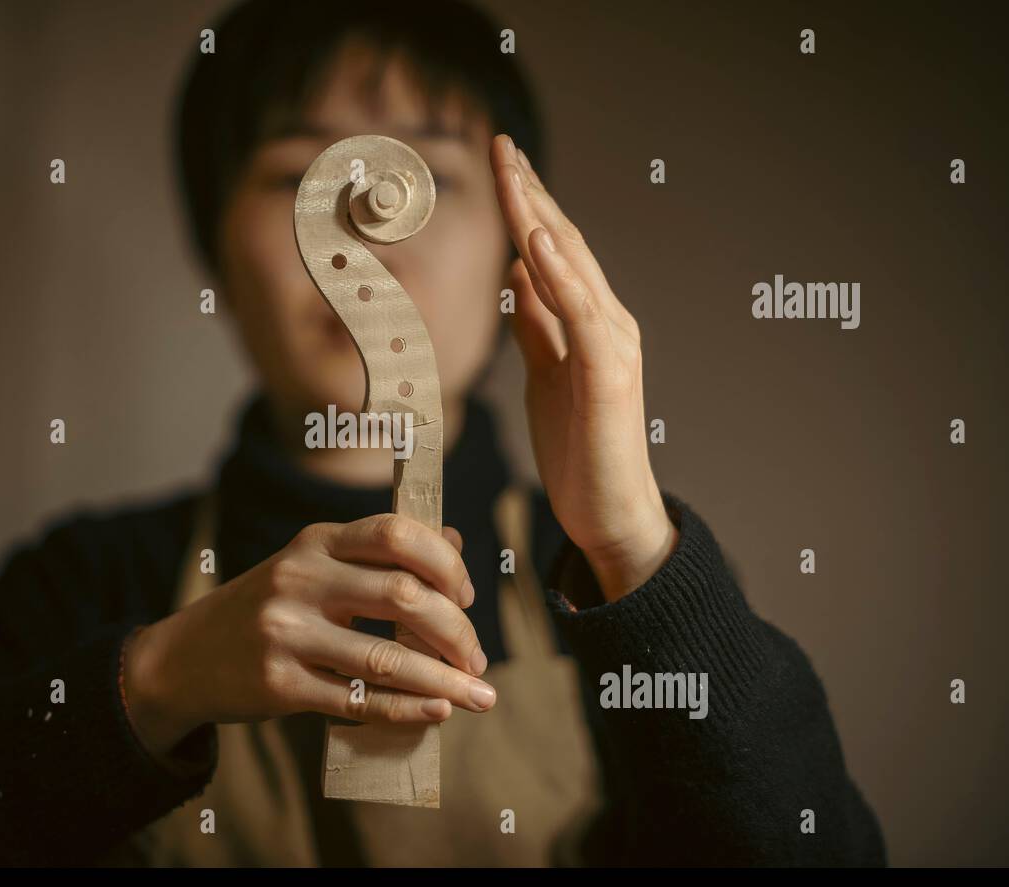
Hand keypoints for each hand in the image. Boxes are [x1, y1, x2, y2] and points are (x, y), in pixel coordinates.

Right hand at [122, 514, 496, 756]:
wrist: (183, 659)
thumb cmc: (264, 609)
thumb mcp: (311, 565)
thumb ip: (376, 553)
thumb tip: (453, 540)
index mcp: (315, 542)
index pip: (397, 534)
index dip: (446, 563)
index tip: (467, 595)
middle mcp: (300, 580)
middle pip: (405, 596)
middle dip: (457, 632)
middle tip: (478, 660)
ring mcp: (286, 634)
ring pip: (388, 659)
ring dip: (446, 682)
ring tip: (480, 697)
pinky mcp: (279, 685)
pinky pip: (358, 701)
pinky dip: (408, 710)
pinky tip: (437, 712)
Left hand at [490, 134, 677, 602]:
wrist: (610, 513)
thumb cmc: (580, 450)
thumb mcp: (546, 376)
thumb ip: (537, 325)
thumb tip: (517, 274)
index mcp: (590, 323)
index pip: (554, 252)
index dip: (528, 206)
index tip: (501, 165)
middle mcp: (607, 322)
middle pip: (564, 244)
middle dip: (531, 193)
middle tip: (501, 145)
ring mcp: (613, 345)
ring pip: (573, 266)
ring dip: (540, 216)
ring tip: (513, 171)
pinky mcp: (609, 374)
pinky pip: (581, 313)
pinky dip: (560, 274)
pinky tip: (537, 240)